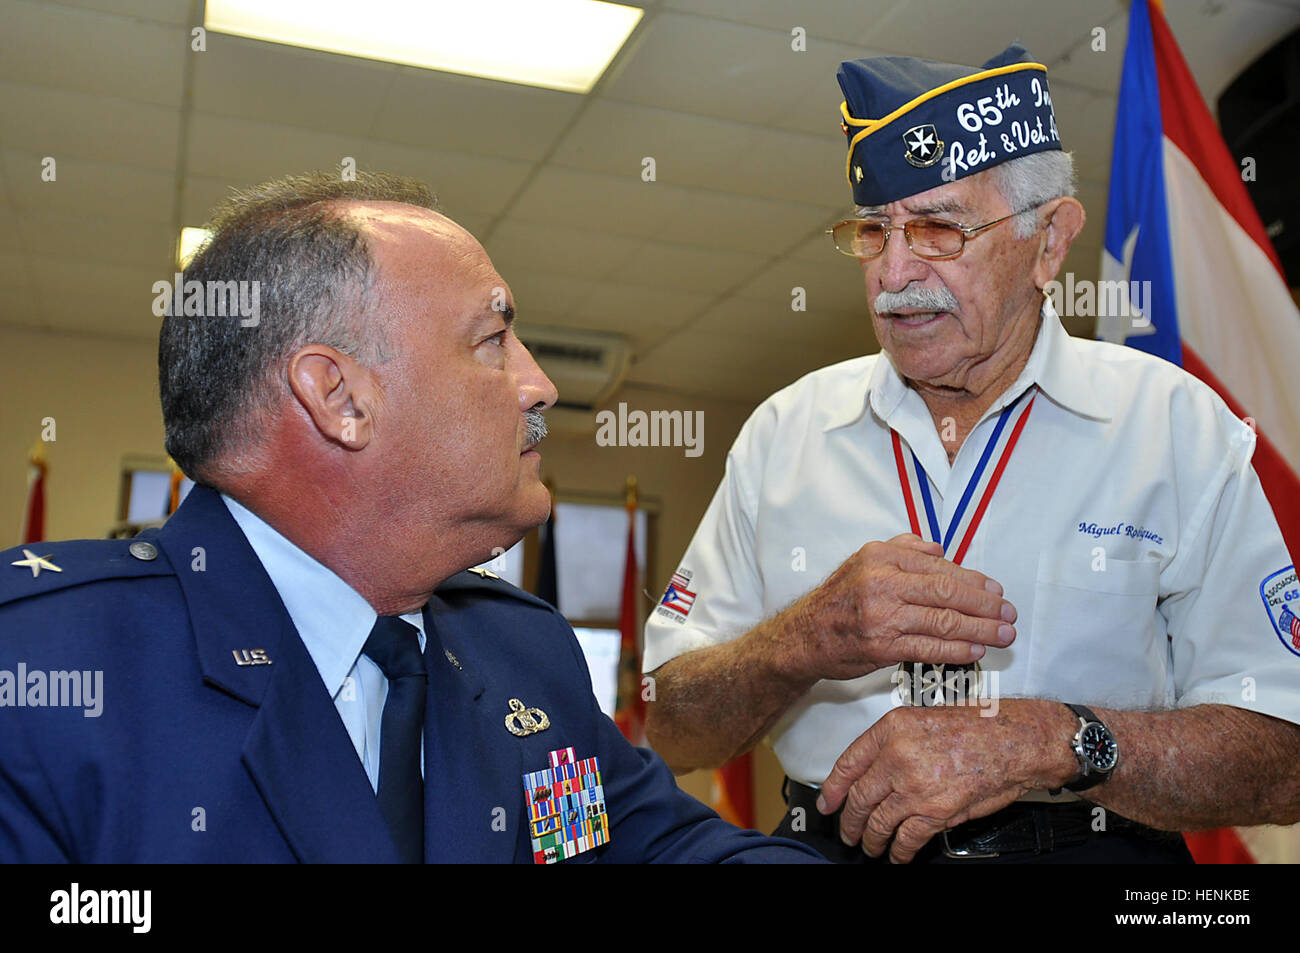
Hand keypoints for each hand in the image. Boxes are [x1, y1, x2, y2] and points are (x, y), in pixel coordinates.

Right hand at [783, 534, 1015, 681]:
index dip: (974, 580)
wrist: (804, 636)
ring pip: (943, 621)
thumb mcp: (863, 561)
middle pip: (946, 592)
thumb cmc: (838, 599)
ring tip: (1003, 635)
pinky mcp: (881, 647)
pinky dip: (956, 650)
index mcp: (881, 556)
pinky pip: (928, 648)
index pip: (939, 566)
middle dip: (985, 605)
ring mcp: (881, 616)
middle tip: (1009, 614)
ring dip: (980, 630)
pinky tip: (975, 650)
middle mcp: (881, 583)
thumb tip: (941, 549)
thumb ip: (902, 548)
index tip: (996, 590)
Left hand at [816, 700, 1078, 862]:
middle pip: (859, 797)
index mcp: (892, 728)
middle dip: (850, 821)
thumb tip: (874, 771)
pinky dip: (899, 851)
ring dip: (871, 839)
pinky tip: (898, 854)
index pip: (848, 763)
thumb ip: (895, 743)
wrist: (1016, 741)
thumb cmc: (980, 726)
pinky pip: (907, 838)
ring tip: (870, 846)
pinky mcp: (935, 810)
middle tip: (847, 831)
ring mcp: (915, 786)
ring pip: (879, 821)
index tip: (827, 803)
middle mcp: (898, 756)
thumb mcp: (925, 718)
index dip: (833, 789)